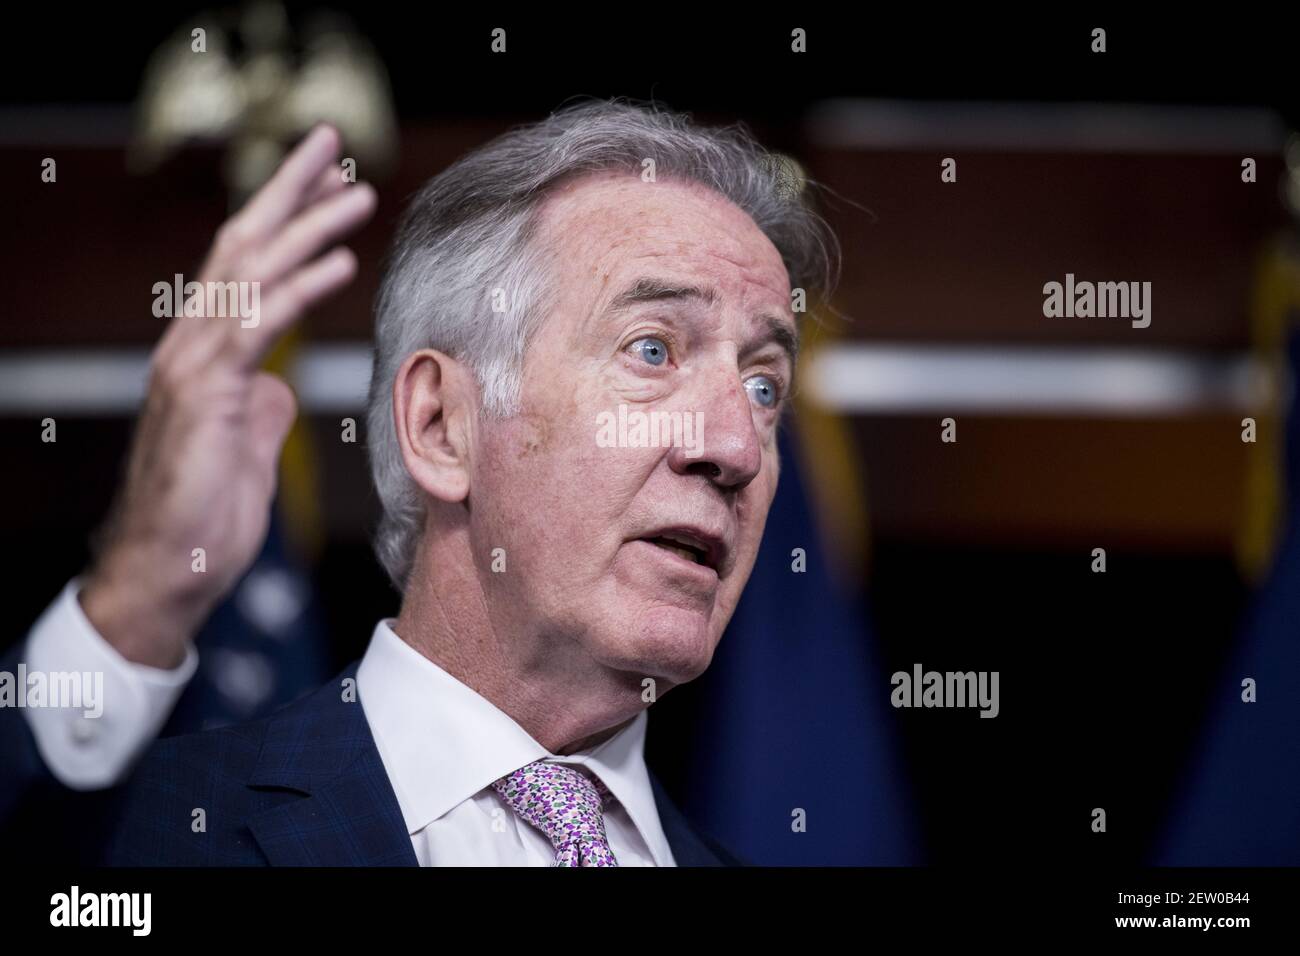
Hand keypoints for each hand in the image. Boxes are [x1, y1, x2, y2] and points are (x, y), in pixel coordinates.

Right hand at [81, 123, 376, 667]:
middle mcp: (193, 344)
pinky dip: (299, 291)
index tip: (329, 181)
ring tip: (356, 192)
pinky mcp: (204, 395)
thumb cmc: (207, 511)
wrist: (168, 572)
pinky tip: (338, 264)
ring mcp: (194, 365)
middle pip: (243, 245)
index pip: (247, 264)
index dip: (285, 217)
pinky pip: (256, 329)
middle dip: (289, 191)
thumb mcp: (246, 445)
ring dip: (307, 228)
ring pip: (249, 274)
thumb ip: (258, 403)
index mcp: (207, 351)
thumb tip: (279, 384)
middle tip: (330, 142)